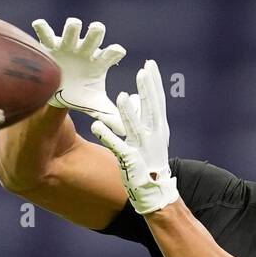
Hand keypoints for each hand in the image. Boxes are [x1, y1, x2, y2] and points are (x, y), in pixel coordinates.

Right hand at [31, 17, 126, 134]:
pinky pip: (45, 33)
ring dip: (73, 27)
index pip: (111, 54)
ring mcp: (68, 46)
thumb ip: (111, 115)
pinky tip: (39, 24)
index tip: (118, 51)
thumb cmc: (79, 94)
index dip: (114, 52)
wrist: (56, 94)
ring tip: (74, 25)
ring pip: (72, 30)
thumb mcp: (95, 106)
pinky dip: (42, 28)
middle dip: (96, 32)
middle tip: (97, 30)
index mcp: (99, 62)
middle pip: (95, 36)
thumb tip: (126, 132)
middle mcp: (85, 50)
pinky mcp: (50, 45)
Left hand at [90, 59, 178, 214]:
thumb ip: (141, 116)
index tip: (150, 65)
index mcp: (158, 128)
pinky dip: (107, 136)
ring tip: (121, 96)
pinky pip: (117, 146)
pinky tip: (97, 126)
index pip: (157, 102)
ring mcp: (142, 148)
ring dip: (128, 112)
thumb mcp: (150, 136)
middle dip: (147, 91)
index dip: (154, 83)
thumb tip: (133, 97)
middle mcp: (153, 136)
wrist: (155, 191)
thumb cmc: (150, 161)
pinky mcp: (130, 161)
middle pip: (151, 110)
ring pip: (134, 127)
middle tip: (144, 71)